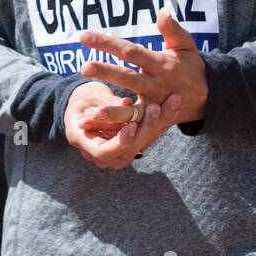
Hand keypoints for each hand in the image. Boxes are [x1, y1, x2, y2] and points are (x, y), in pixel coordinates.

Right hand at [64, 81, 180, 169]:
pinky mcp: (132, 145)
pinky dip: (161, 122)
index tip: (131, 126)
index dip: (120, 141)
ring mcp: (118, 153)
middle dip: (146, 128)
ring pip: (142, 143)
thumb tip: (126, 104)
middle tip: (156, 107)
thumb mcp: (88, 99)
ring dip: (160, 123)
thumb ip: (106, 105)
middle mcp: (102, 155)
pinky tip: (174, 106)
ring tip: (173, 102)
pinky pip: (148, 137)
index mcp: (85, 143)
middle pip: (128, 150)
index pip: (104, 152)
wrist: (84, 107)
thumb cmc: (81, 100)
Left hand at [77, 5, 208, 126]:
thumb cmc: (190, 65)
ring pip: (132, 109)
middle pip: (128, 78)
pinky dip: (119, 126)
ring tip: (92, 111)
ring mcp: (155, 105)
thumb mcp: (185, 45)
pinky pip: (134, 124)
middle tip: (83, 67)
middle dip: (106, 72)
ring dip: (112, 111)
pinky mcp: (153, 120)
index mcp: (163, 64)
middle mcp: (158, 85)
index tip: (85, 37)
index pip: (131, 52)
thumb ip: (172, 29)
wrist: (206, 97)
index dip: (108, 44)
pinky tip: (99, 123)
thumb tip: (162, 10)